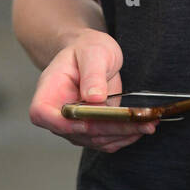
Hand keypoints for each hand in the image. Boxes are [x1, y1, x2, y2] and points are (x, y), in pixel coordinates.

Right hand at [28, 28, 157, 153]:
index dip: (62, 123)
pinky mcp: (91, 129)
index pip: (41, 114)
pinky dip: (124, 137)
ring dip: (122, 135)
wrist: (94, 55)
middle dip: (109, 130)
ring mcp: (74, 125)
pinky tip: (141, 127)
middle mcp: (57, 112)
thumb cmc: (88, 49)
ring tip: (148, 124)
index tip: (87, 122)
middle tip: (138, 122)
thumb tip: (93, 98)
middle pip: (76, 131)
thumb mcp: (93, 52)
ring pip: (94, 139)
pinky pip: (105, 140)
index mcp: (48, 90)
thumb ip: (92, 74)